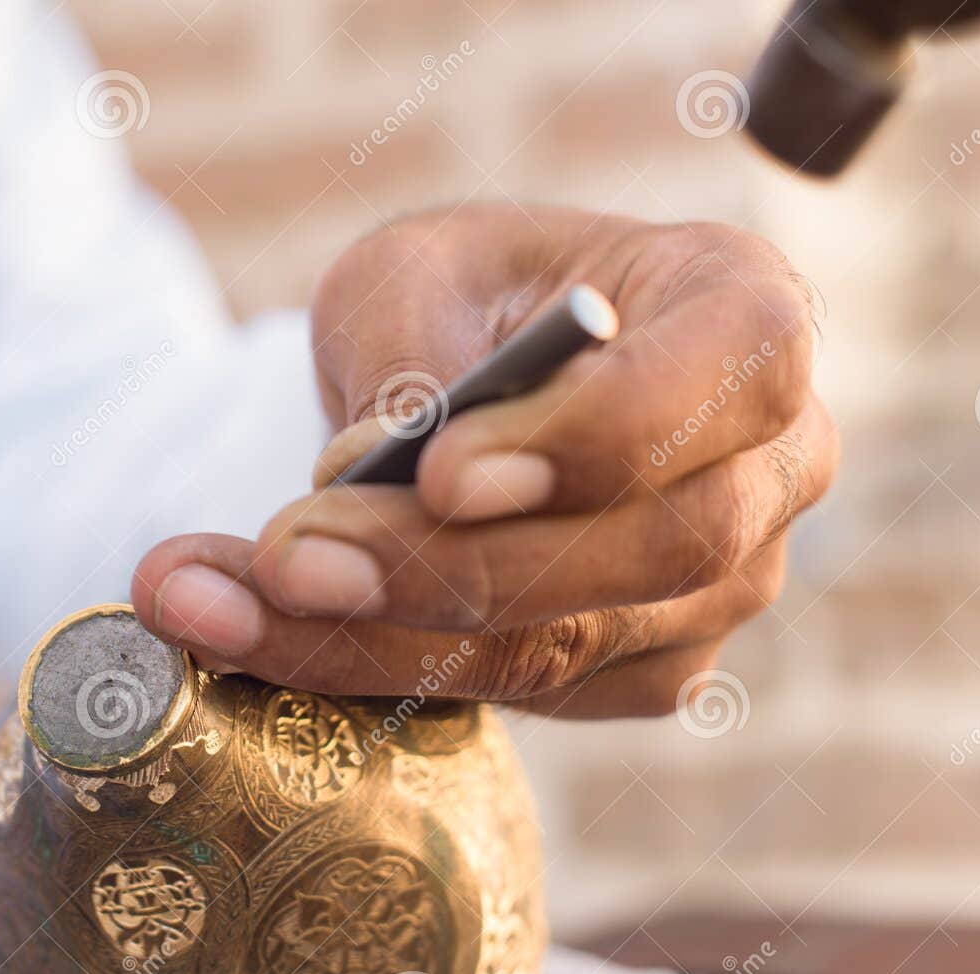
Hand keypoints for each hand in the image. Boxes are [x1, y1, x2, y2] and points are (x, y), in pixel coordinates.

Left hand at [131, 204, 837, 716]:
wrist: (475, 381)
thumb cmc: (466, 299)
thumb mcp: (418, 271)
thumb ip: (411, 348)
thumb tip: (372, 472)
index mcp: (748, 320)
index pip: (729, 377)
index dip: (596, 436)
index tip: (439, 471)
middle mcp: (770, 466)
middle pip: (655, 546)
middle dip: (454, 566)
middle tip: (284, 556)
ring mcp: (724, 586)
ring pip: (572, 644)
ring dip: (378, 637)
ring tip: (210, 603)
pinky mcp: (646, 668)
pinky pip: (525, 696)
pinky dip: (375, 671)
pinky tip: (254, 636)